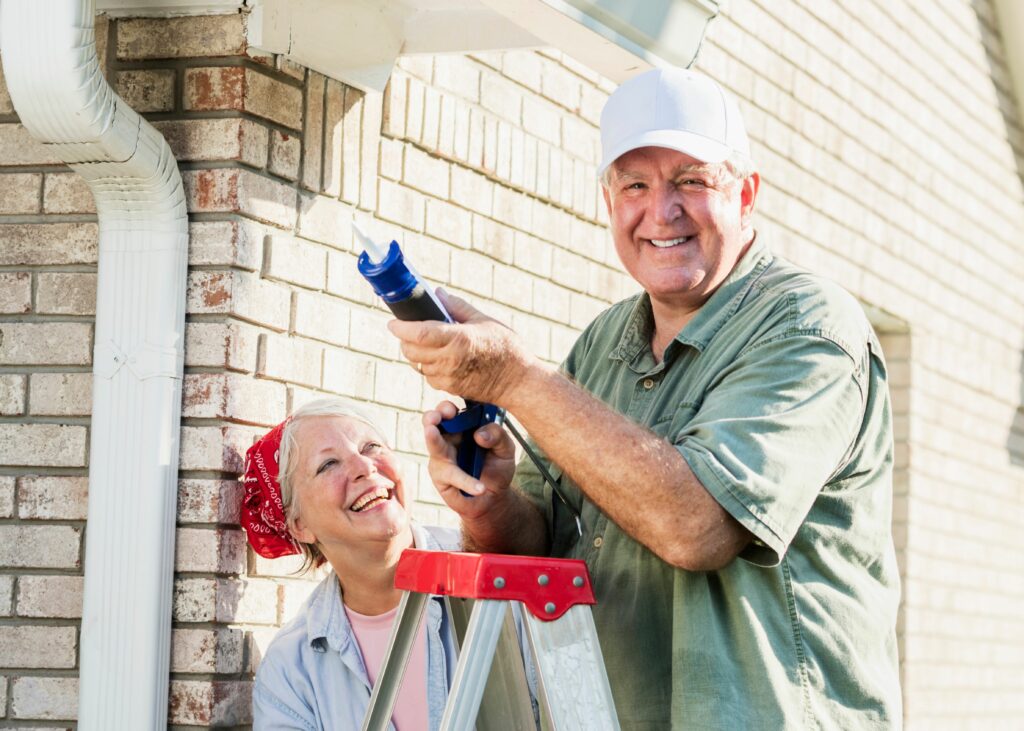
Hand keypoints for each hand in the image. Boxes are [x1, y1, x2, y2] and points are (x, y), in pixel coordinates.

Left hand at [387, 291, 535, 406]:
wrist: (517, 381)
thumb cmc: (505, 347)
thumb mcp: (484, 320)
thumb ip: (457, 307)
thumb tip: (437, 294)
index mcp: (458, 339)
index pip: (418, 333)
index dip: (401, 327)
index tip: (393, 322)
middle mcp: (449, 359)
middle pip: (410, 350)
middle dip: (405, 339)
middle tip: (409, 329)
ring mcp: (448, 377)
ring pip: (416, 364)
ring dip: (415, 353)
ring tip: (427, 342)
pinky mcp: (449, 388)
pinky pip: (427, 375)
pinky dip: (427, 365)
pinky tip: (440, 358)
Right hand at [423, 400, 516, 521]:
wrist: (495, 497)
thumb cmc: (497, 468)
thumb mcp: (506, 449)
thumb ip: (498, 435)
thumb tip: (479, 434)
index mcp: (461, 427)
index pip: (448, 411)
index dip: (446, 408)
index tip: (452, 410)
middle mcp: (447, 440)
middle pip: (432, 424)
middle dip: (431, 418)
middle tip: (434, 416)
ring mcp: (441, 459)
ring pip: (435, 448)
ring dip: (433, 440)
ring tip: (431, 431)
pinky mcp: (442, 479)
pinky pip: (453, 477)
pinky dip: (466, 481)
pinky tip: (480, 487)